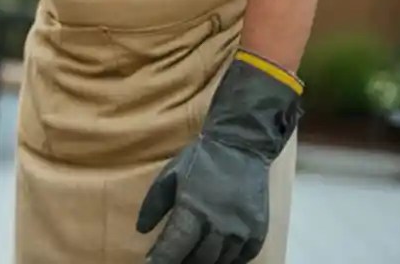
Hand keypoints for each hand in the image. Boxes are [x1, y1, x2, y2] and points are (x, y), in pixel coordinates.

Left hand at [136, 50, 302, 263]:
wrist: (241, 147)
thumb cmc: (200, 160)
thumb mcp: (169, 176)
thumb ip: (153, 205)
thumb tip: (142, 231)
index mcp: (193, 209)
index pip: (174, 247)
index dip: (161, 260)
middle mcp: (219, 225)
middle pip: (198, 259)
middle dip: (182, 263)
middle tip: (171, 260)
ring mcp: (242, 231)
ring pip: (219, 261)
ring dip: (203, 263)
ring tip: (190, 259)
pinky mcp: (258, 232)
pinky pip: (241, 258)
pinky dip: (226, 260)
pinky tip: (215, 256)